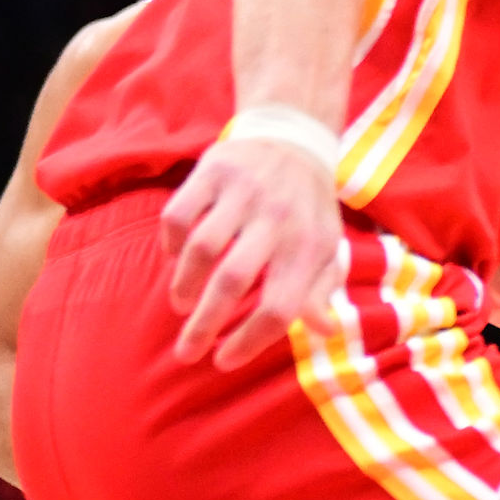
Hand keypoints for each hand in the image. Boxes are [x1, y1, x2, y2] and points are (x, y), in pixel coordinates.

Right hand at [163, 129, 349, 367]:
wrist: (294, 139)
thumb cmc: (309, 209)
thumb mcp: (328, 248)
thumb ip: (322, 289)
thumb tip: (325, 330)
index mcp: (309, 246)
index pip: (279, 307)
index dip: (250, 340)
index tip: (224, 361)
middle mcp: (276, 220)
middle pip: (232, 281)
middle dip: (204, 324)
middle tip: (187, 352)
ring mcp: (243, 193)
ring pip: (201, 248)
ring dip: (185, 286)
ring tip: (182, 307)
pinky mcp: (213, 172)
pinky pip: (179, 214)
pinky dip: (171, 244)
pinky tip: (176, 261)